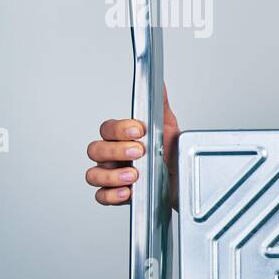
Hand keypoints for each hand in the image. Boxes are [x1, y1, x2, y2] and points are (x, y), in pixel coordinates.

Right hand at [86, 84, 180, 209]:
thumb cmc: (172, 155)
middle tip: (140, 152)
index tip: (139, 131)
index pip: (107, 129)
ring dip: (112, 175)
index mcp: (122, 138)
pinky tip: (127, 193)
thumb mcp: (170, 129)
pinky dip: (111, 195)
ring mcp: (111, 176)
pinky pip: (100, 196)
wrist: (184, 182)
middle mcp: (112, 156)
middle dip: (116, 151)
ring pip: (93, 174)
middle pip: (95, 150)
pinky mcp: (117, 195)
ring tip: (135, 175)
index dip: (120, 129)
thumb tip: (158, 82)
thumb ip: (161, 106)